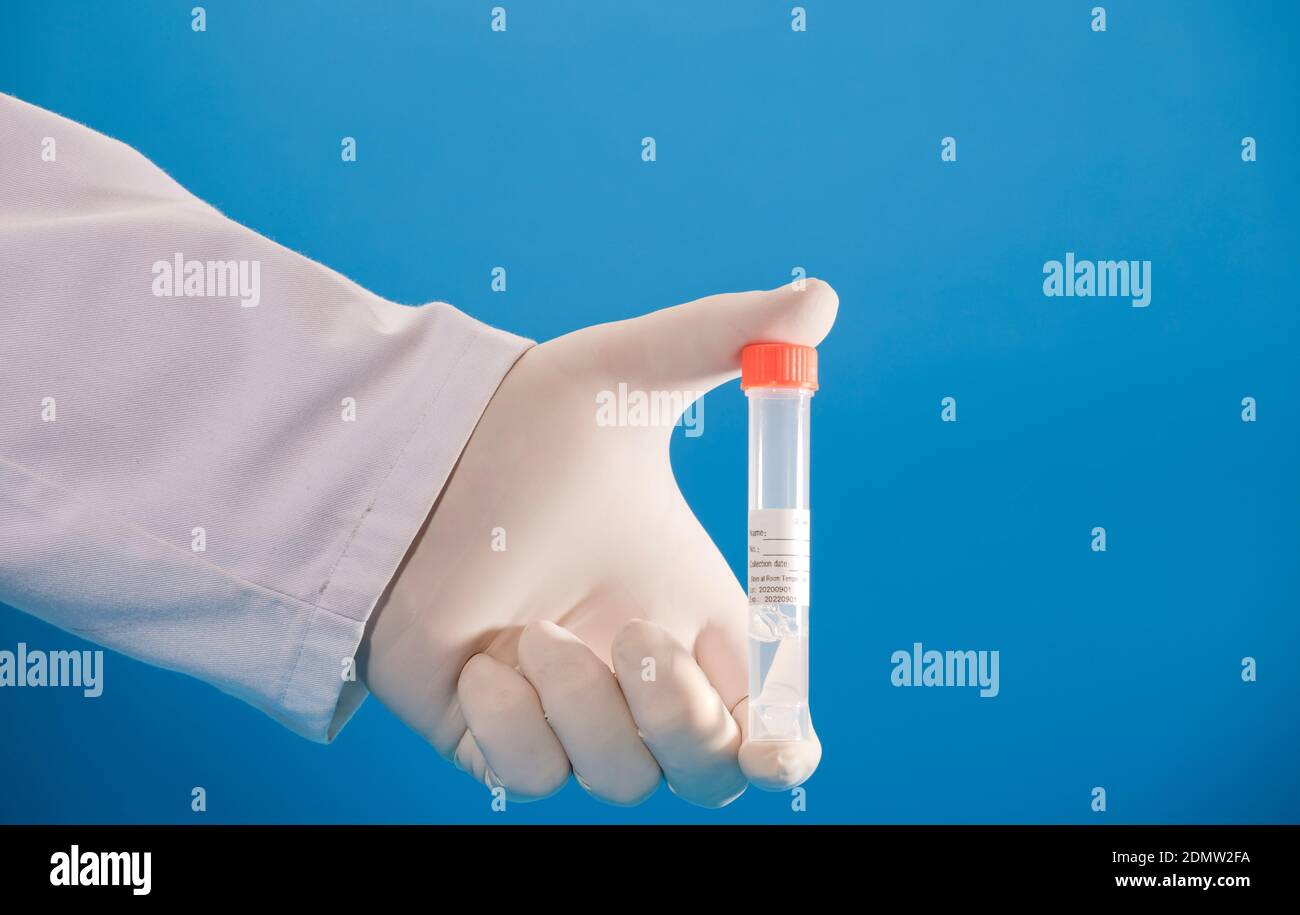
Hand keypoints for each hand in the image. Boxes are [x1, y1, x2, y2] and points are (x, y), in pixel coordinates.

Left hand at [358, 279, 837, 805]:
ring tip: (526, 626)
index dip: (782, 745)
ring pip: (618, 779)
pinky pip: (530, 776)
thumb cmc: (522, 426)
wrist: (406, 463)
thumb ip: (722, 337)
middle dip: (680, 718)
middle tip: (633, 633)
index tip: (776, 748)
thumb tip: (820, 296)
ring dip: (579, 703)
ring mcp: (566, 713)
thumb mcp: (626, 377)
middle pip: (704, 770)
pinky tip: (478, 659)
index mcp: (692, 614)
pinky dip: (510, 724)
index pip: (764, 716)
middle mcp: (636, 675)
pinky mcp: (494, 737)